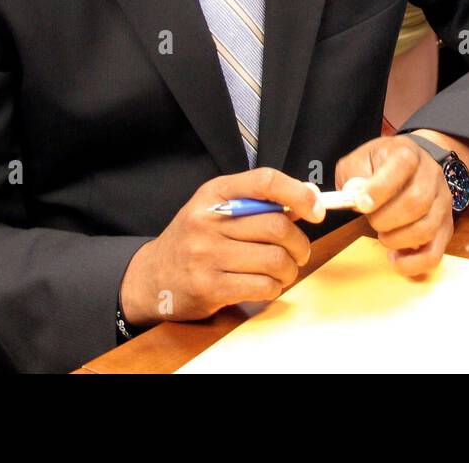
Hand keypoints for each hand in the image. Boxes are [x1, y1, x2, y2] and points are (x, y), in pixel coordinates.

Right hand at [119, 167, 323, 325]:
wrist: (152, 277)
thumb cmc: (193, 240)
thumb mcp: (217, 209)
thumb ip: (257, 202)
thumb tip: (307, 196)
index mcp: (214, 194)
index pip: (265, 181)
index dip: (298, 194)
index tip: (316, 210)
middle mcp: (208, 221)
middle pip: (276, 226)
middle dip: (299, 243)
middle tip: (298, 252)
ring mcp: (206, 255)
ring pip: (274, 260)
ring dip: (289, 269)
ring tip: (282, 270)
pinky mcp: (209, 287)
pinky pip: (262, 286)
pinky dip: (274, 288)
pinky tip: (266, 285)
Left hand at [335, 135, 453, 278]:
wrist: (411, 166)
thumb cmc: (380, 166)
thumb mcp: (360, 161)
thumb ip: (353, 176)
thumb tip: (354, 197)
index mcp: (408, 154)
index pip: (402, 166)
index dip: (380, 188)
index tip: (361, 204)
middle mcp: (432, 175)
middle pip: (417, 201)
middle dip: (386, 218)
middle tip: (370, 219)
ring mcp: (442, 202)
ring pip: (427, 228)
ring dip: (397, 239)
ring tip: (382, 235)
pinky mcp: (445, 226)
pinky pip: (435, 253)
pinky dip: (413, 263)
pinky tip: (395, 257)